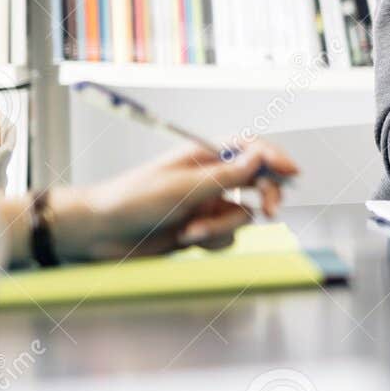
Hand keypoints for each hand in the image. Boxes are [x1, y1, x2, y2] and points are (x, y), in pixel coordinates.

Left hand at [51, 139, 300, 260]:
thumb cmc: (131, 202)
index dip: (274, 157)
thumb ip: (225, 176)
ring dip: (221, 226)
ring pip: (242, 215)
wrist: (98, 236)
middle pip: (256, 181)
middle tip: (270, 211)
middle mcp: (208, 178)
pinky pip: (227, 237)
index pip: (250, 149)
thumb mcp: (181, 187)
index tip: (291, 172)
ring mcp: (205, 205)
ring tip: (192, 232)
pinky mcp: (199, 230)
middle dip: (263, 196)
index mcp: (203, 155)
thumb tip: (259, 159)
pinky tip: (187, 240)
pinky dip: (212, 241)